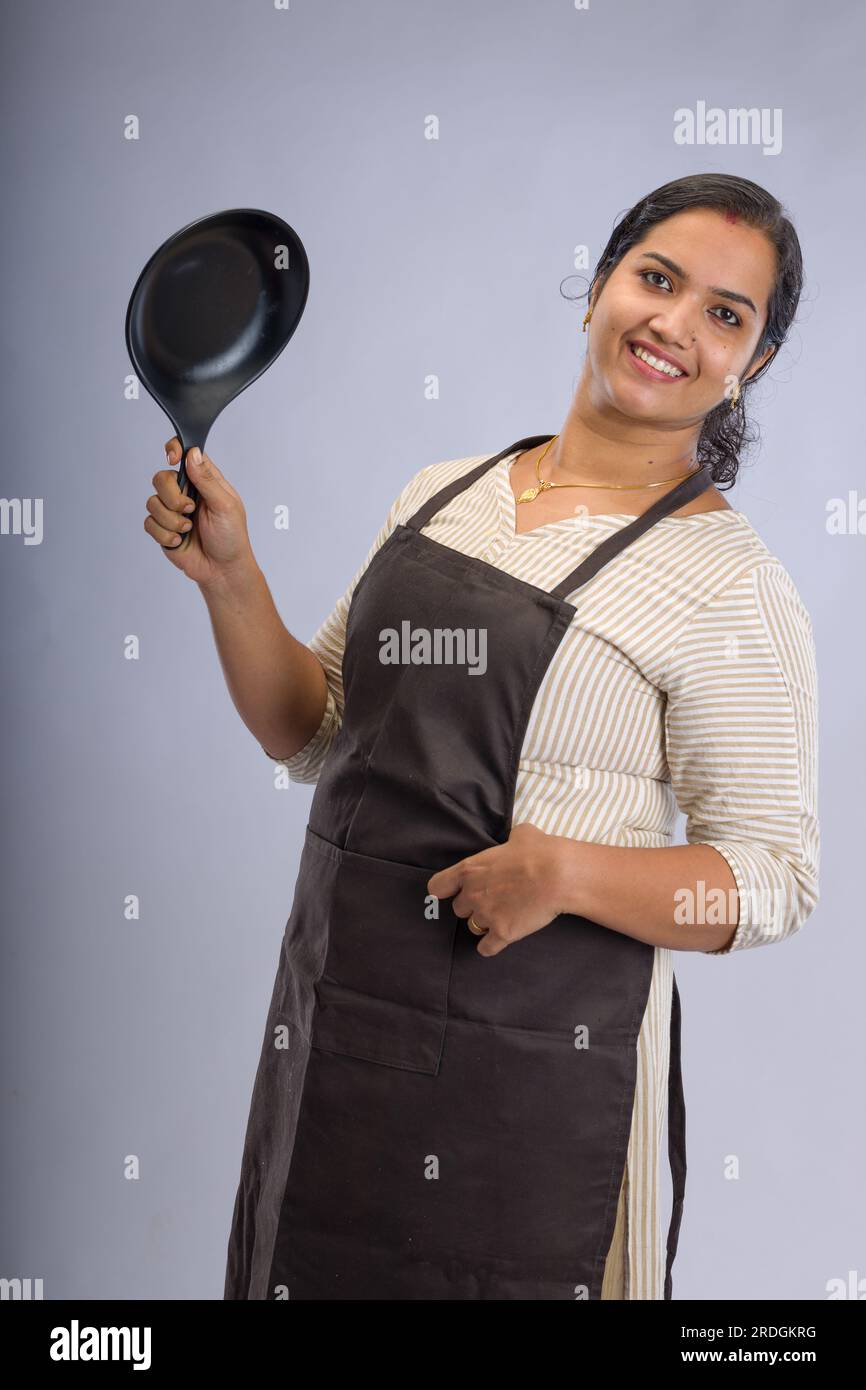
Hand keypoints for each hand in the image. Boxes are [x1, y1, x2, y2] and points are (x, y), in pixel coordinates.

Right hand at [144, 437, 255, 587]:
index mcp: (204, 481)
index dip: (174, 449)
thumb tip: (192, 454)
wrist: (222, 570)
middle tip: (190, 510)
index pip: (185, 454)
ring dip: (172, 520)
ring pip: (152, 502)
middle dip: (172, 496)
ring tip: (189, 530)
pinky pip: (149, 523)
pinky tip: (181, 541)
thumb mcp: (225, 505)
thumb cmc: (231, 537)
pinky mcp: (162, 529)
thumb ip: (207, 480)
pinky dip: (166, 535)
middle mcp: (186, 493)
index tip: (172, 458)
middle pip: (161, 478)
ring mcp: (172, 511)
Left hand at [427, 822, 567, 956]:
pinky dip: (491, 945)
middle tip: (491, 900)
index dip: (445, 890)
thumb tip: (517, 839)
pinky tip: (498, 939)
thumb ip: (512, 839)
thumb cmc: (541, 852)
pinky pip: (486, 947)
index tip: (452, 892)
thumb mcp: (522, 834)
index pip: (437, 886)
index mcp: (470, 869)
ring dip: (483, 923)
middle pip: (458, 908)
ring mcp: (486, 915)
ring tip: (500, 917)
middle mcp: (472, 894)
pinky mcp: (502, 933)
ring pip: (472, 927)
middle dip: (472, 905)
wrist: (559, 875)